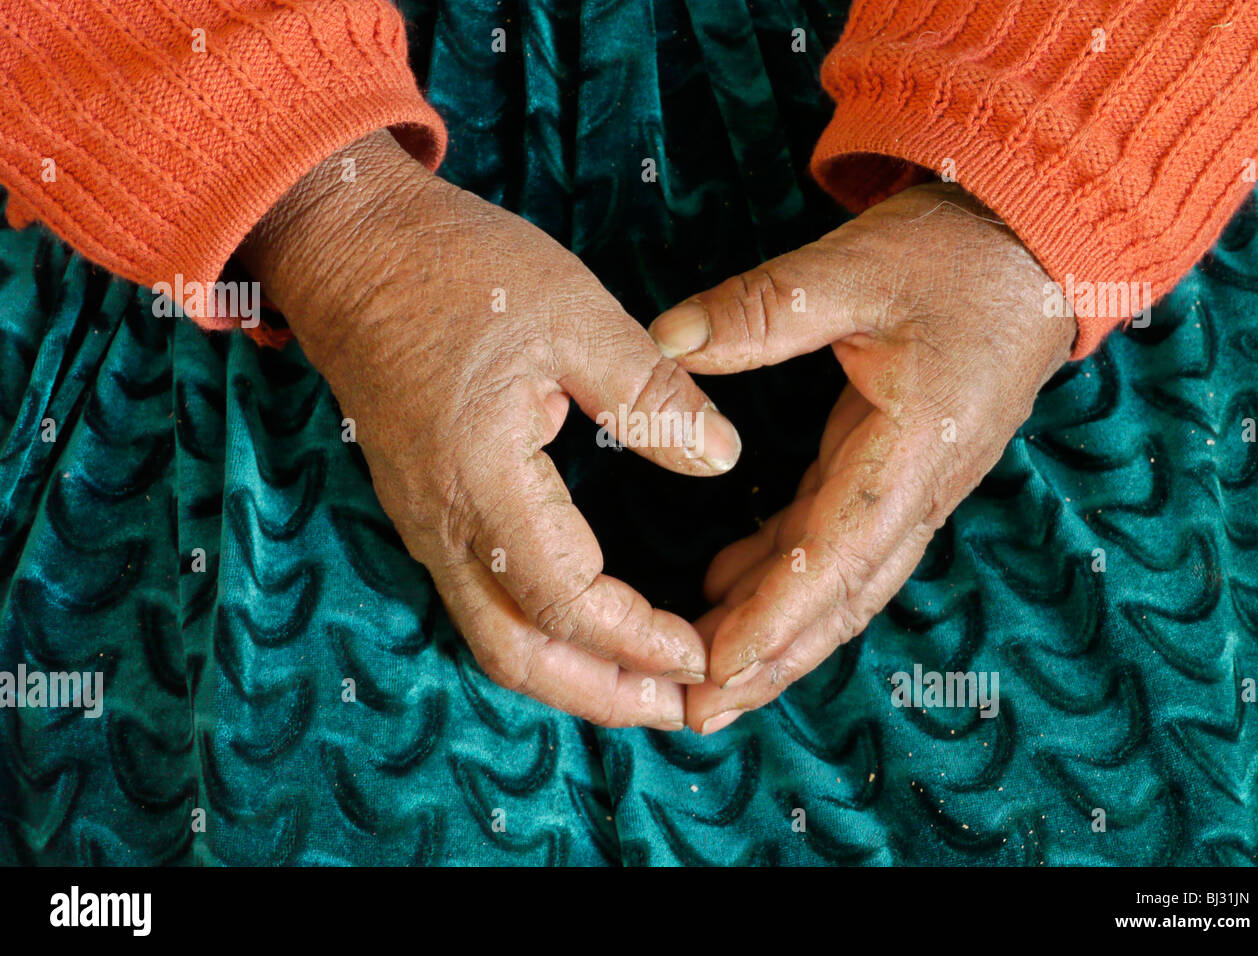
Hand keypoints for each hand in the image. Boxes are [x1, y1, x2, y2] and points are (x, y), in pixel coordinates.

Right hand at [239, 131, 741, 728]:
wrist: (349, 245)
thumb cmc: (457, 269)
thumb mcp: (574, 313)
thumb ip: (650, 394)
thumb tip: (721, 456)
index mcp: (483, 480)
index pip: (568, 601)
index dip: (641, 640)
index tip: (705, 652)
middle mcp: (444, 523)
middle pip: (519, 655)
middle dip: (605, 694)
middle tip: (682, 708)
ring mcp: (427, 522)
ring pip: (496, 637)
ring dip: (573, 674)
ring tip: (645, 686)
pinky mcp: (427, 509)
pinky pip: (483, 602)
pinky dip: (544, 636)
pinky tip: (590, 626)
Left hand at [649, 182, 1075, 732]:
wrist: (1031, 253)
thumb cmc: (955, 257)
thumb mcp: (855, 269)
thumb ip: (762, 309)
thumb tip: (666, 339)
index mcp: (915, 449)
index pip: (836, 554)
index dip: (776, 617)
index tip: (716, 667)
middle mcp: (919, 488)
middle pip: (841, 598)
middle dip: (772, 661)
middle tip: (699, 713)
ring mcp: (912, 487)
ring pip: (840, 585)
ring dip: (778, 636)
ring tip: (705, 677)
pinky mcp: (895, 474)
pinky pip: (838, 545)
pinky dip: (785, 579)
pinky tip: (726, 587)